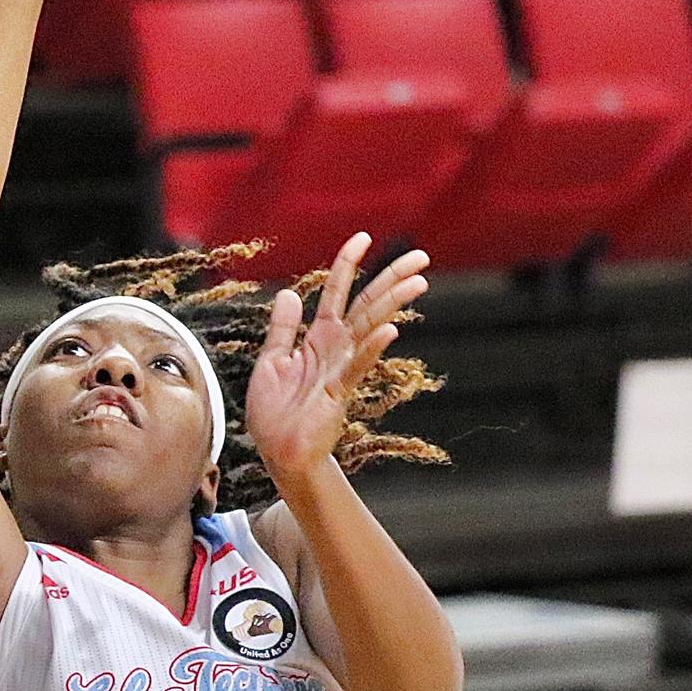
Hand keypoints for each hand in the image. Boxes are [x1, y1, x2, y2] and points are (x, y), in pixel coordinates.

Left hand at [247, 233, 428, 486]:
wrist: (277, 452)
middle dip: (391, 279)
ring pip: (368, 328)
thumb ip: (282, 328)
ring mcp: (340, 368)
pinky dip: (372, 347)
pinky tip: (389, 329)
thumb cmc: (274, 413)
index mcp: (318, 338)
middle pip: (366, 304)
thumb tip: (290, 292)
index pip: (337, 292)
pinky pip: (357, 365)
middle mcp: (335, 348)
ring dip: (391, 304)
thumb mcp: (270, 361)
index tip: (363, 237)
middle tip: (421, 257)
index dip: (347, 264)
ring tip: (417, 283)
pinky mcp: (340, 391)